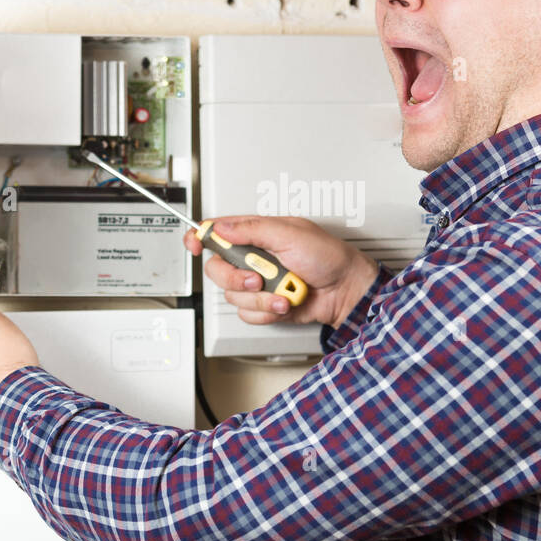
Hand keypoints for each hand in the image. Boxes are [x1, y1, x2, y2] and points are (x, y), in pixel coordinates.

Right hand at [183, 215, 378, 328]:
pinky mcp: (265, 305)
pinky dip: (267, 312)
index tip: (194, 244)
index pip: (218, 232)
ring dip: (260, 299)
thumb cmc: (328, 257)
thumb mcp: (291, 234)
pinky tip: (284, 304)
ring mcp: (259, 284)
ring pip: (233, 296)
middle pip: (217, 269)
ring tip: (283, 292)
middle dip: (236, 278)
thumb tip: (224, 226)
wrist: (346, 291)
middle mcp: (254, 258)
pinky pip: (248, 313)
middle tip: (258, 279)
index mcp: (257, 234)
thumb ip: (253, 229)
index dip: (200, 237)